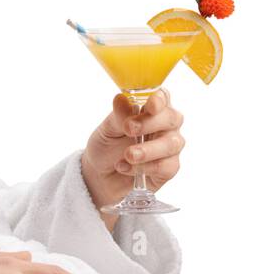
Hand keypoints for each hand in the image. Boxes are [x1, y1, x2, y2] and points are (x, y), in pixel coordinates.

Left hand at [81, 87, 184, 210]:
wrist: (100, 175)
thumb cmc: (106, 147)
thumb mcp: (106, 130)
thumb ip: (117, 116)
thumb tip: (121, 99)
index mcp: (150, 110)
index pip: (163, 97)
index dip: (160, 98)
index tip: (151, 104)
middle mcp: (165, 126)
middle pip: (172, 118)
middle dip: (151, 123)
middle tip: (129, 129)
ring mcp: (169, 147)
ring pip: (171, 144)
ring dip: (147, 150)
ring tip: (127, 155)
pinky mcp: (168, 168)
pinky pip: (165, 166)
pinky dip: (143, 168)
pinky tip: (125, 167)